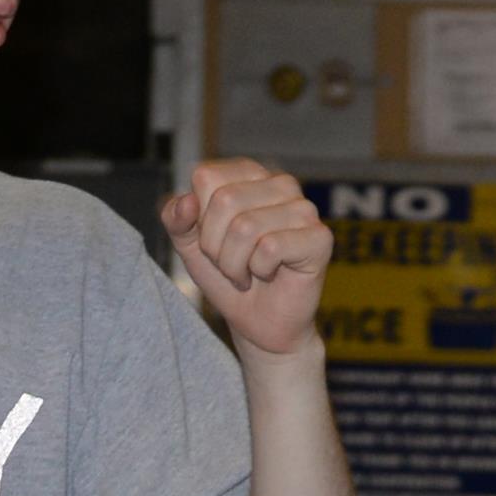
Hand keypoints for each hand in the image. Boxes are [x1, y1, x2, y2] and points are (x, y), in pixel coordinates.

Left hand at [162, 161, 331, 359]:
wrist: (257, 322)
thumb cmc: (227, 277)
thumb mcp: (188, 244)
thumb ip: (175, 218)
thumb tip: (185, 200)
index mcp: (250, 174)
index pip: (207, 177)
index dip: (200, 218)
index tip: (214, 240)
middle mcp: (281, 183)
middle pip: (225, 200)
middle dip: (215, 245)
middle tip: (231, 264)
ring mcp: (304, 209)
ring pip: (246, 226)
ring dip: (235, 264)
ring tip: (247, 272)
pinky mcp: (319, 238)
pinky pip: (270, 248)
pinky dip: (259, 271)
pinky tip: (270, 275)